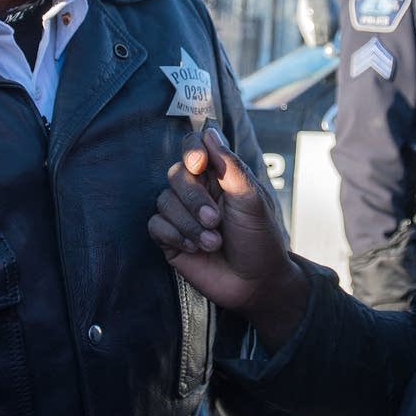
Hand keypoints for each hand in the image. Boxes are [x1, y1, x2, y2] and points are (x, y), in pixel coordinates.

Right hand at [149, 125, 307, 348]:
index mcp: (219, 175)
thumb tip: (210, 132)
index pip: (194, 146)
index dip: (191, 150)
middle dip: (194, 199)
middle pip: (175, 175)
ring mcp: (182, 214)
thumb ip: (230, 167)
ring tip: (212, 242)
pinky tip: (194, 248)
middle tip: (216, 221)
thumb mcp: (252, 200)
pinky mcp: (170, 238)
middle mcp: (197, 191)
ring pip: (164, 201)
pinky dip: (174, 235)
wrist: (256, 283)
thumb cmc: (260, 238)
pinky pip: (155, 225)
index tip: (199, 164)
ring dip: (188, 223)